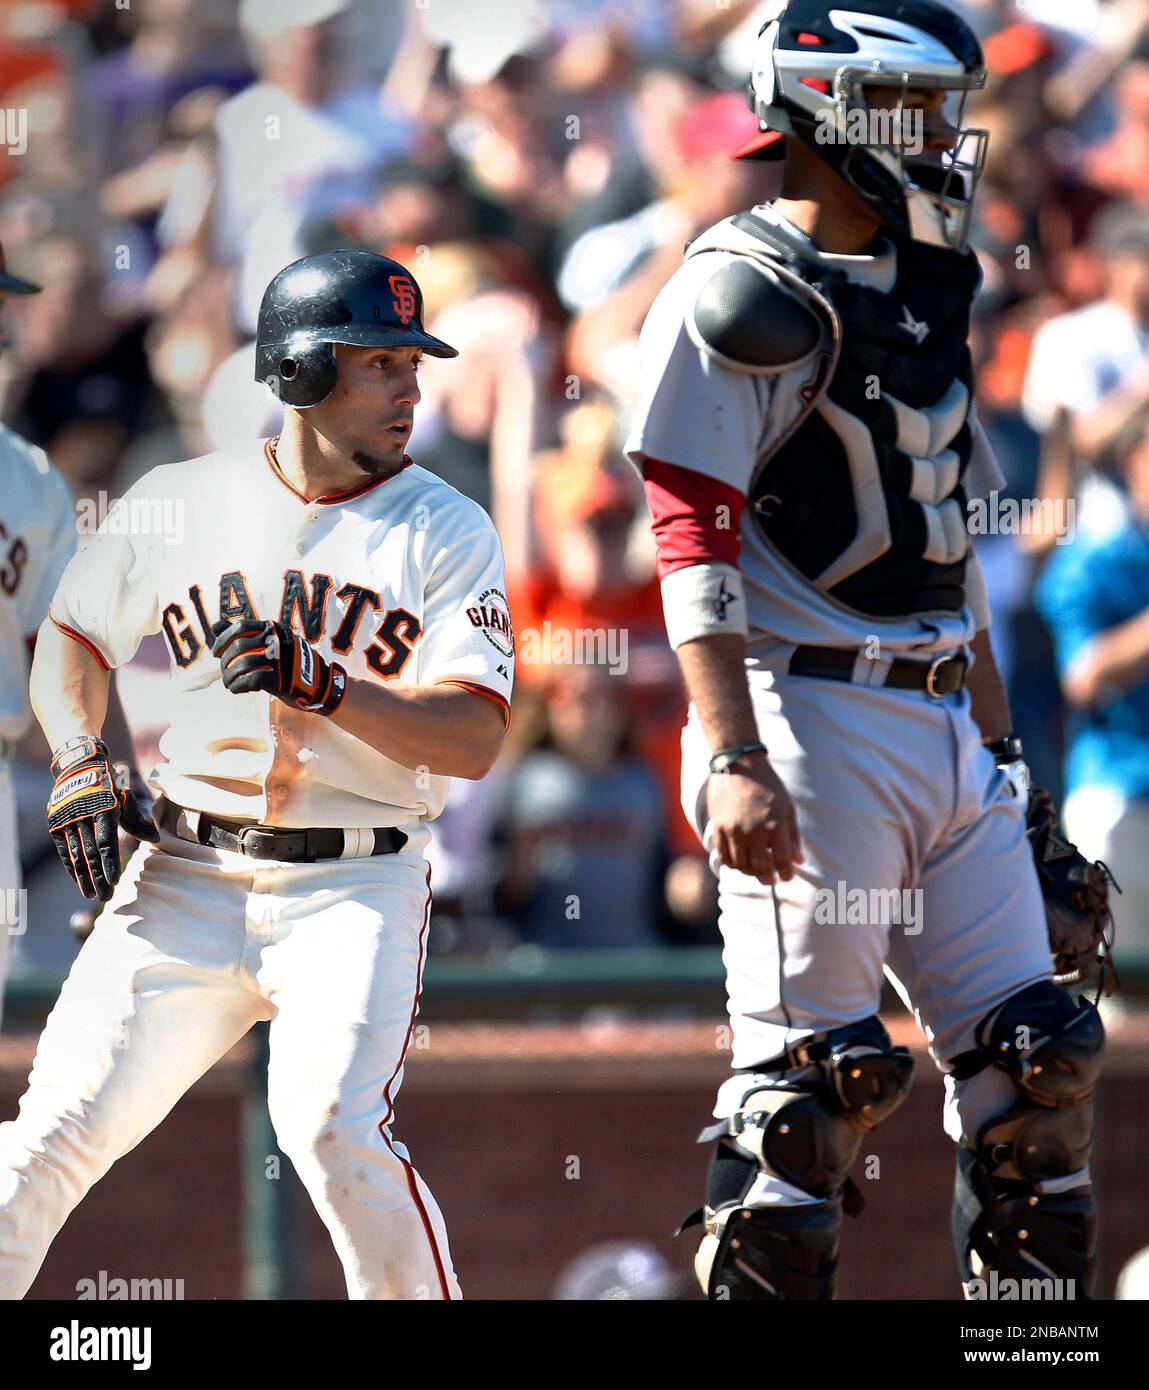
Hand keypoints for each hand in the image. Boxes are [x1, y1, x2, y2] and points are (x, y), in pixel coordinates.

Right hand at [46, 737, 159, 901]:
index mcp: (104, 810)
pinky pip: (65, 852)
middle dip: (99, 877)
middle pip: (91, 854)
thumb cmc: (108, 787)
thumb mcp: (125, 798)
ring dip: (84, 878)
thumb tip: (155, 839)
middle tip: (106, 897)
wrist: (78, 768)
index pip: (106, 842)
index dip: (110, 862)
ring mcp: (67, 821)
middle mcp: (83, 817)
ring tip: (92, 895)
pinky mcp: (55, 826)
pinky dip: (72, 868)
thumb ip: (137, 820)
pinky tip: (79, 882)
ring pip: (76, 856)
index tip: (115, 881)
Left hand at [210, 618, 346, 715]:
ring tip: (228, 683)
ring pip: (243, 664)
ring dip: (229, 676)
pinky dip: (238, 686)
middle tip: (224, 671)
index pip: (241, 627)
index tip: (215, 653)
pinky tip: (236, 689)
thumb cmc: (288, 663)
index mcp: (272, 629)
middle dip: (225, 661)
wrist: (318, 683)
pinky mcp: (281, 678)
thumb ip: (244, 635)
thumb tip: (215, 626)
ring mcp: (280, 658)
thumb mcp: (269, 642)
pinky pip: (251, 680)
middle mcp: (276, 640)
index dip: (223, 639)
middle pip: (239, 647)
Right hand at [705, 752, 803, 884]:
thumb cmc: (768, 785)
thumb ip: (793, 836)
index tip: (786, 876)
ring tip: (755, 868)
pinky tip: (739, 860)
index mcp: (775, 825)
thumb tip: (799, 861)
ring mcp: (733, 830)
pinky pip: (724, 856)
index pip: (782, 862)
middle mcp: (753, 831)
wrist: (738, 764)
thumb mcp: (787, 807)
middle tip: (770, 879)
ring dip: (749, 871)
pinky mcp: (718, 828)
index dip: (786, 874)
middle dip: (767, 878)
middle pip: (760, 869)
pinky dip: (732, 863)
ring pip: (741, 866)